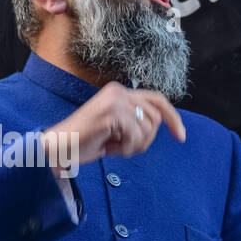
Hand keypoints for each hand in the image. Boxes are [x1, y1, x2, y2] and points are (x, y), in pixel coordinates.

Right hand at [42, 81, 185, 172]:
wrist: (60, 147)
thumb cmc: (85, 141)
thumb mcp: (116, 127)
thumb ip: (135, 121)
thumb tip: (162, 124)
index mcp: (120, 92)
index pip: (157, 100)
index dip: (174, 118)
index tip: (181, 137)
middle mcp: (119, 91)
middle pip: (156, 118)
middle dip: (145, 140)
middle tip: (125, 148)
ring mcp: (115, 101)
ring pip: (148, 128)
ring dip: (134, 145)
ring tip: (114, 147)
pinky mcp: (112, 113)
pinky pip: (135, 136)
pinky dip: (125, 149)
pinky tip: (109, 149)